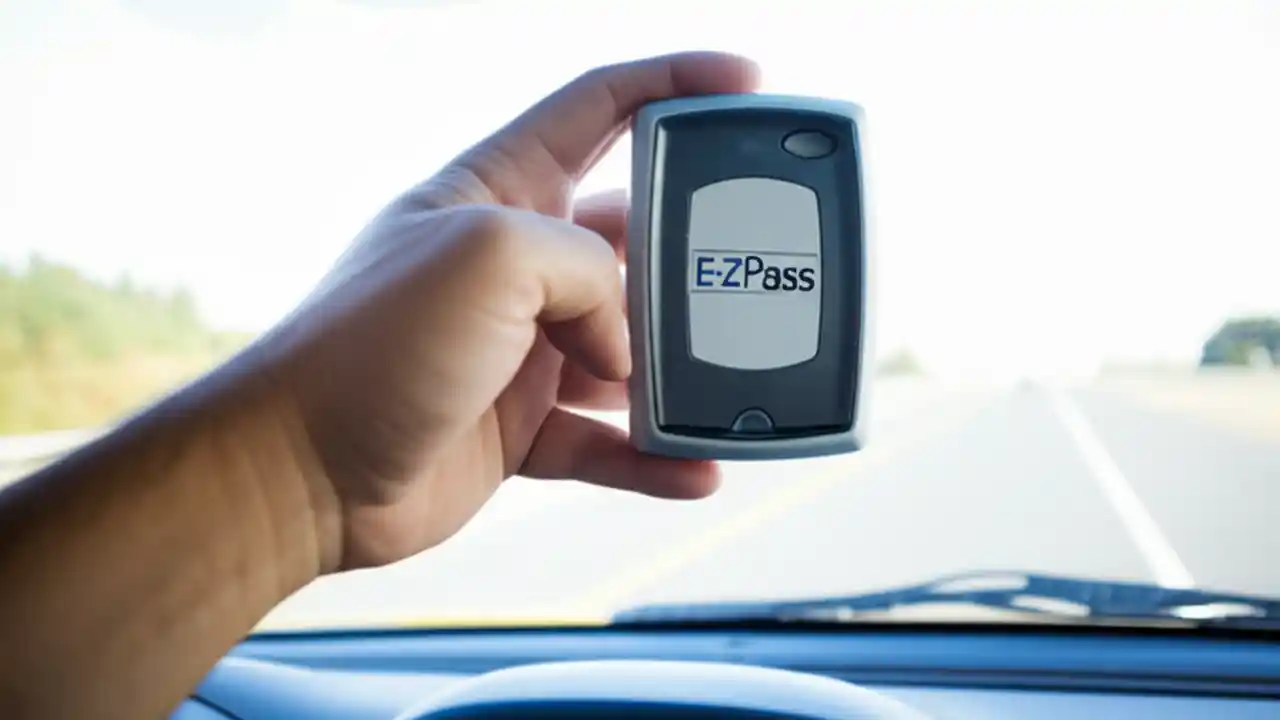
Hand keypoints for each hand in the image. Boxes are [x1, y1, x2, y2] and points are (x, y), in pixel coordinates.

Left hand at [260, 52, 760, 569]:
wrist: (300, 471)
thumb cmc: (373, 343)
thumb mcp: (492, 256)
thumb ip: (587, 270)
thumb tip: (622, 349)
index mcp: (497, 190)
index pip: (597, 107)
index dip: (672, 83)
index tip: (746, 85)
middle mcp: (513, 263)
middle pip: (631, 238)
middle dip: (693, 253)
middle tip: (749, 273)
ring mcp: (519, 347)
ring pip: (628, 349)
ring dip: (678, 371)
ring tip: (728, 389)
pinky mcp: (521, 425)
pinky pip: (605, 440)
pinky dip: (650, 457)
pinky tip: (696, 471)